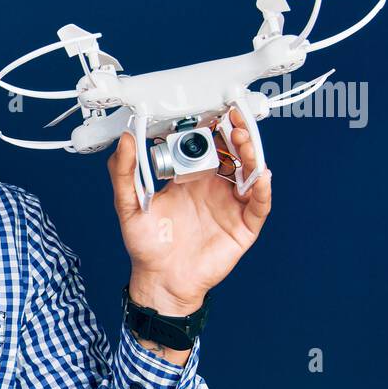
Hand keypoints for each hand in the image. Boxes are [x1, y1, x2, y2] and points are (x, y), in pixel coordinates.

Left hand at [107, 106, 271, 312]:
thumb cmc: (146, 244)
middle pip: (233, 153)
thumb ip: (123, 173)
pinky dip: (264, 190)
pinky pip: (259, 205)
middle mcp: (213, 187)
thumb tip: (125, 140)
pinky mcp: (244, 226)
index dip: (212, 127)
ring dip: (251, 154)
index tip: (211, 109)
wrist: (160, 279)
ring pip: (250, 173)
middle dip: (236, 134)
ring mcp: (231, 205)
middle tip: (232, 119)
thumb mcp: (128, 205)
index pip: (207, 145)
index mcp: (189, 178)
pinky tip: (260, 178)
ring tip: (243, 140)